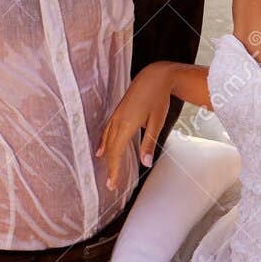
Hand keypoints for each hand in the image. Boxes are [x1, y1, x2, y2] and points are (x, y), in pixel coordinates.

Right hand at [96, 63, 174, 190]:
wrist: (154, 77)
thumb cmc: (158, 98)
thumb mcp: (157, 122)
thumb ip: (149, 143)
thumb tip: (145, 163)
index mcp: (126, 125)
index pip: (116, 153)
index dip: (114, 170)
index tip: (112, 184)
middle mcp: (118, 121)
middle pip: (110, 149)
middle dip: (110, 167)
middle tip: (110, 184)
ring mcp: (116, 116)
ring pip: (107, 140)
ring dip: (107, 156)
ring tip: (106, 169)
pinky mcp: (118, 112)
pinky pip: (107, 131)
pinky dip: (104, 142)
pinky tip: (102, 149)